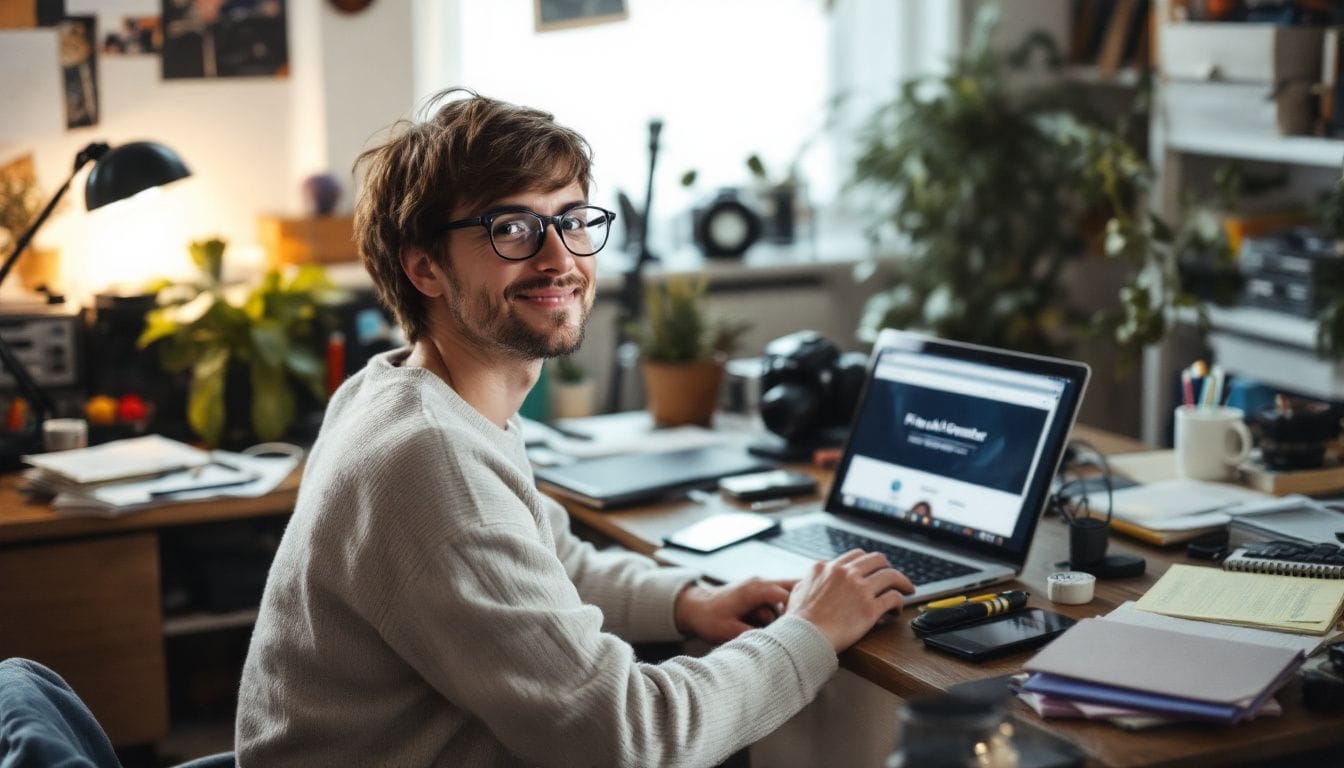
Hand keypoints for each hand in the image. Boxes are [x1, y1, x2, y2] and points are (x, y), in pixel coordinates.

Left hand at [674, 579, 794, 643]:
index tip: (802, 628)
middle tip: (810, 622)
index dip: (796, 612)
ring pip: (789, 594)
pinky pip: (780, 598)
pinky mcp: (761, 592)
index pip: (786, 595)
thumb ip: (753, 635)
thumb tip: (774, 642)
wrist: (695, 607)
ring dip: (791, 609)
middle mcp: (761, 584)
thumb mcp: (729, 631)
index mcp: (754, 590)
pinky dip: (785, 608)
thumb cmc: (709, 619)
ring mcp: (761, 586)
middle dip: (802, 604)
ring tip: (791, 626)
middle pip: (794, 587)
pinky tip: (783, 623)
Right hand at [786, 550, 914, 651]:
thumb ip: (808, 581)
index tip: (872, 571)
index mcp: (827, 567)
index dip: (867, 564)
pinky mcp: (870, 608)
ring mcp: (859, 589)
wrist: (803, 637)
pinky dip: (899, 602)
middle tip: (892, 576)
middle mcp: (845, 573)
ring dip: (902, 581)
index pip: (855, 556)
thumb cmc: (797, 620)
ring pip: (891, 575)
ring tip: (907, 589)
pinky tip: (897, 610)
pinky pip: (893, 598)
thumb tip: (810, 581)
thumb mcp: (797, 590)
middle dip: (887, 566)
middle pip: (876, 559)